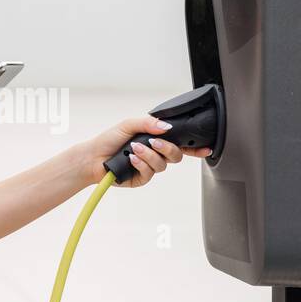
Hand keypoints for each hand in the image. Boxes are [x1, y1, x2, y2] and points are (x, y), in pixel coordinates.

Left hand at [78, 114, 212, 188]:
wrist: (93, 157)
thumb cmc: (109, 139)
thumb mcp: (129, 124)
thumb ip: (148, 123)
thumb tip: (167, 127)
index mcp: (155, 139)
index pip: (179, 144)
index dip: (195, 148)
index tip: (207, 148)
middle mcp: (155, 154)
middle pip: (176, 155)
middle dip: (167, 148)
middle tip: (153, 142)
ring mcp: (149, 167)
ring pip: (163, 165)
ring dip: (149, 155)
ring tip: (134, 149)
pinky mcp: (141, 179)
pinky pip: (150, 173)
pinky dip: (141, 163)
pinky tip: (131, 159)